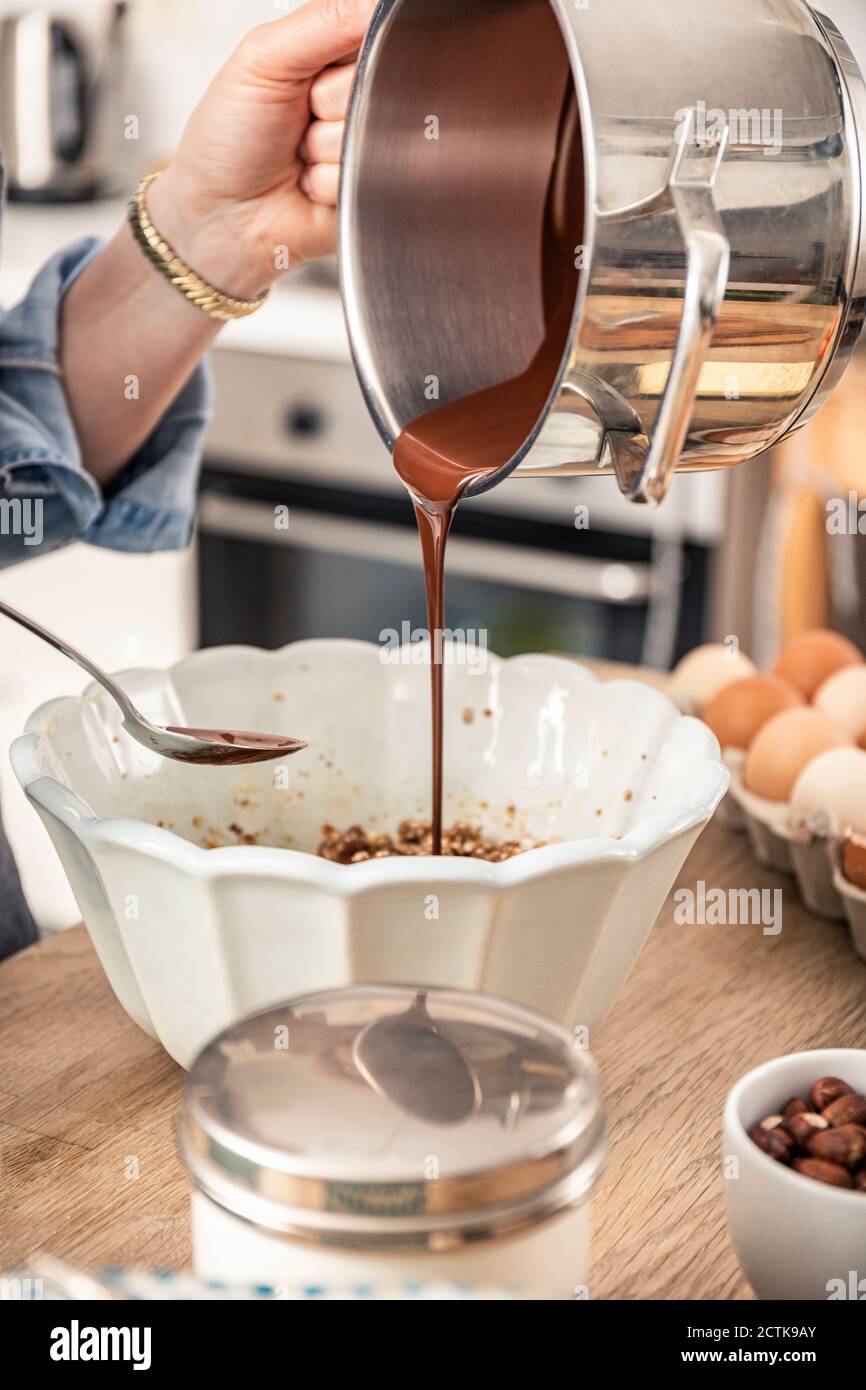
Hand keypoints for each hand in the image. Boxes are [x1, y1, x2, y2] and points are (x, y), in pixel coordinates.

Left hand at [147, 0, 375, 298]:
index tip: (311, 75)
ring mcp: (365, 147)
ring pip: (374, 133)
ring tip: (300, 158)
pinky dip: (330, 185)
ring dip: (326, 150)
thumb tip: (379, 4)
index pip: (373, 32)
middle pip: (378, 83)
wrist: (220, 220)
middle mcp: (355, 99)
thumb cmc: (228, 139)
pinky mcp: (371, 191)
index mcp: (332, 55)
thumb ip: (322, 21)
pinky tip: (310, 187)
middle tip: (298, 118)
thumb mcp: (262, 59)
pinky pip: (368, 176)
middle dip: (329, 103)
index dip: (344, 56)